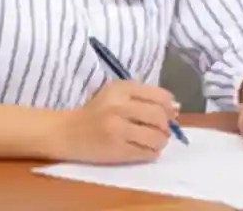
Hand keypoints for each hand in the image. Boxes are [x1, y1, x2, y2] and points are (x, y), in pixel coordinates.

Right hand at [57, 80, 179, 163]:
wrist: (66, 132)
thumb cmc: (95, 111)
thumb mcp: (117, 94)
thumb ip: (145, 97)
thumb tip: (176, 108)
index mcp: (121, 88)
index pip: (160, 96)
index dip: (169, 107)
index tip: (168, 114)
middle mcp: (119, 106)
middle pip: (159, 117)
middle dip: (167, 126)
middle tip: (163, 130)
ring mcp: (117, 129)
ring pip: (156, 137)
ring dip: (161, 141)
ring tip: (155, 141)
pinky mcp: (115, 150)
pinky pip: (146, 153)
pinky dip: (152, 153)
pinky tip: (146, 149)